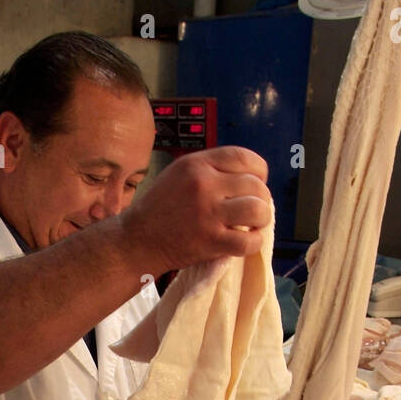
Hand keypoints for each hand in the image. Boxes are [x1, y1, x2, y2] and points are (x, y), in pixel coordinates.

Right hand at [121, 146, 271, 276]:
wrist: (138, 239)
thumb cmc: (161, 207)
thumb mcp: (180, 173)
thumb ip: (211, 169)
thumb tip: (248, 176)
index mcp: (197, 164)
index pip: (244, 157)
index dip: (258, 171)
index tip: (256, 182)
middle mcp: (204, 185)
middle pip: (255, 185)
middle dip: (262, 198)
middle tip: (253, 209)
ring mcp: (208, 214)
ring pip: (258, 210)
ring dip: (262, 219)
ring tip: (253, 224)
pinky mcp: (210, 241)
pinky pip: (248, 241)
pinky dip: (254, 242)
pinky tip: (246, 241)